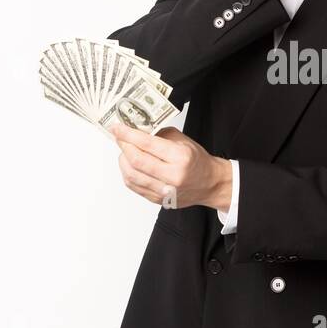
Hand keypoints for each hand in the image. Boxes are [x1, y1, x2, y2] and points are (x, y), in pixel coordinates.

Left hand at [108, 123, 232, 211]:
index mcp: (180, 157)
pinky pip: (134, 186)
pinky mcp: (158, 200)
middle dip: (123, 145)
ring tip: (125, 151)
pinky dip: (127, 173)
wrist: (209, 183)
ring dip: (123, 160)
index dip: (128, 134)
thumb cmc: (196, 161)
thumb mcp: (182, 140)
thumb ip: (159, 134)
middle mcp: (173, 176)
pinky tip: (129, 165)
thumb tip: (136, 130)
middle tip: (119, 137)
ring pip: (131, 175)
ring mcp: (164, 191)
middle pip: (136, 160)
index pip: (147, 143)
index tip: (117, 128)